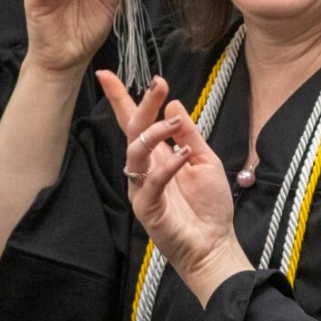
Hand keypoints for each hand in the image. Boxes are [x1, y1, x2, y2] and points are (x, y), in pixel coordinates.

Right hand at [97, 71, 251, 305]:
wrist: (215, 246)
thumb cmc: (210, 207)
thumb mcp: (205, 160)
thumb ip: (189, 134)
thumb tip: (173, 104)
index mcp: (157, 155)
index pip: (135, 122)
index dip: (120, 98)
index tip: (106, 74)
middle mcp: (144, 168)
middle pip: (133, 129)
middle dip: (144, 104)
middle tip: (159, 84)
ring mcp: (142, 188)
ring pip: (135, 152)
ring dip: (154, 133)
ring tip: (174, 124)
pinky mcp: (146, 208)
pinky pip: (150, 182)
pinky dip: (167, 165)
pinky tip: (183, 155)